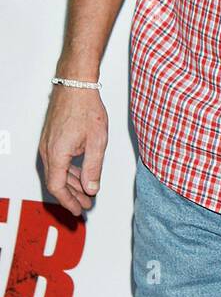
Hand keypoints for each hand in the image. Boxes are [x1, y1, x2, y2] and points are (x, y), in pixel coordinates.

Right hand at [38, 86, 108, 216]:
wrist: (76, 85)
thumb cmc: (86, 108)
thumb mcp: (96, 142)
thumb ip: (93, 168)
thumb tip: (91, 189)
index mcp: (56, 154)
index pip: (57, 187)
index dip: (69, 202)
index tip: (79, 211)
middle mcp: (47, 150)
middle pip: (56, 182)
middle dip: (72, 196)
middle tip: (87, 206)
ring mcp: (48, 144)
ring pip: (57, 171)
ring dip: (72, 184)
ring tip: (87, 193)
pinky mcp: (52, 138)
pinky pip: (58, 161)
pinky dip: (69, 171)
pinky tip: (81, 175)